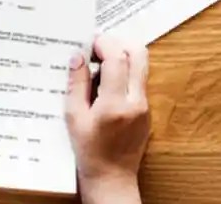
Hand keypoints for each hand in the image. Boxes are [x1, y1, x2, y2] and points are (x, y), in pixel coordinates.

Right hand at [64, 35, 150, 203]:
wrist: (112, 177)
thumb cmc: (89, 151)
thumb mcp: (73, 117)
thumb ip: (76, 84)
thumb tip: (77, 56)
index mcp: (115, 104)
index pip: (117, 59)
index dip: (103, 44)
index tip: (90, 42)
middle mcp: (136, 102)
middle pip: (138, 54)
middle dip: (119, 43)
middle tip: (98, 47)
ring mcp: (145, 106)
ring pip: (141, 66)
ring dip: (122, 57)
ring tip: (99, 65)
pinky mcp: (147, 110)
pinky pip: (139, 81)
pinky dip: (124, 73)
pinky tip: (105, 84)